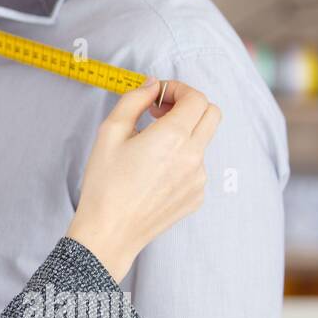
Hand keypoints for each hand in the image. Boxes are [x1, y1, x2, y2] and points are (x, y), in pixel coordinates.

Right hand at [65, 79, 220, 282]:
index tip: (157, 96)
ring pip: (203, 141)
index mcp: (174, 137)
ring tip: (149, 148)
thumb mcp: (109, 132)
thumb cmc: (105, 183)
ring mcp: (200, 179)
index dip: (178, 89)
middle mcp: (194, 156)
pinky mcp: (197, 196)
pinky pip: (197, 166)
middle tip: (160, 112)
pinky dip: (181, 159)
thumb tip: (151, 86)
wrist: (110, 232)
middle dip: (189, 105)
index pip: (197, 98)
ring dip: (183, 133)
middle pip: (212, 114)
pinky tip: (153, 172)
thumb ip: (133, 100)